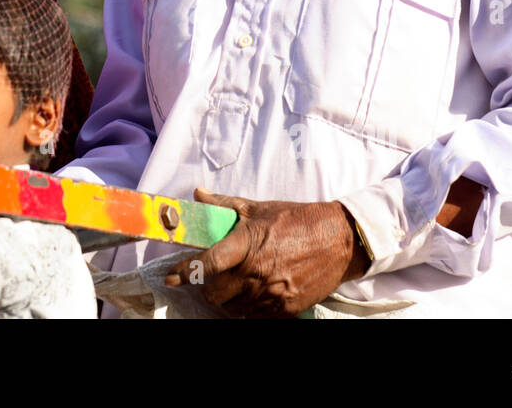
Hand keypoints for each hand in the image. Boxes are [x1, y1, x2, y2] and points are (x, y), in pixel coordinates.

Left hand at [166, 188, 368, 317]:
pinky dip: (250, 309)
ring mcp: (271, 292)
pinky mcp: (286, 308)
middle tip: (212, 283)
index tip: (172, 277)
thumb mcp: (259, 208)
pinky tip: (255, 296)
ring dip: (229, 301)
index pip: (207, 264)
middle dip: (209, 291)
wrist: (338, 239)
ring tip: (236, 288)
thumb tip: (198, 194)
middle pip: (215, 294)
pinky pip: (256, 317)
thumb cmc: (296, 219)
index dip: (186, 272)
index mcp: (246, 243)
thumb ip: (225, 205)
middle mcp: (256, 271)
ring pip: (234, 309)